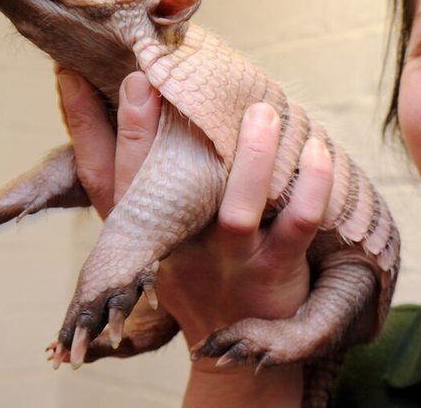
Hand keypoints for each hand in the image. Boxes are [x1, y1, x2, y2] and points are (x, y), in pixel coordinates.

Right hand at [57, 68, 332, 403]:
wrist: (234, 346)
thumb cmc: (198, 268)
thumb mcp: (161, 230)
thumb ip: (147, 174)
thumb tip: (135, 94)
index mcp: (148, 230)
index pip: (113, 175)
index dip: (102, 125)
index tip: (109, 74)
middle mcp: (182, 244)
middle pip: (161, 190)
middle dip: (156, 134)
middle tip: (166, 80)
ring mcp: (231, 259)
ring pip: (239, 207)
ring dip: (255, 158)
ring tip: (266, 112)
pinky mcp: (276, 271)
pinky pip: (299, 224)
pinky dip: (312, 187)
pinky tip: (318, 151)